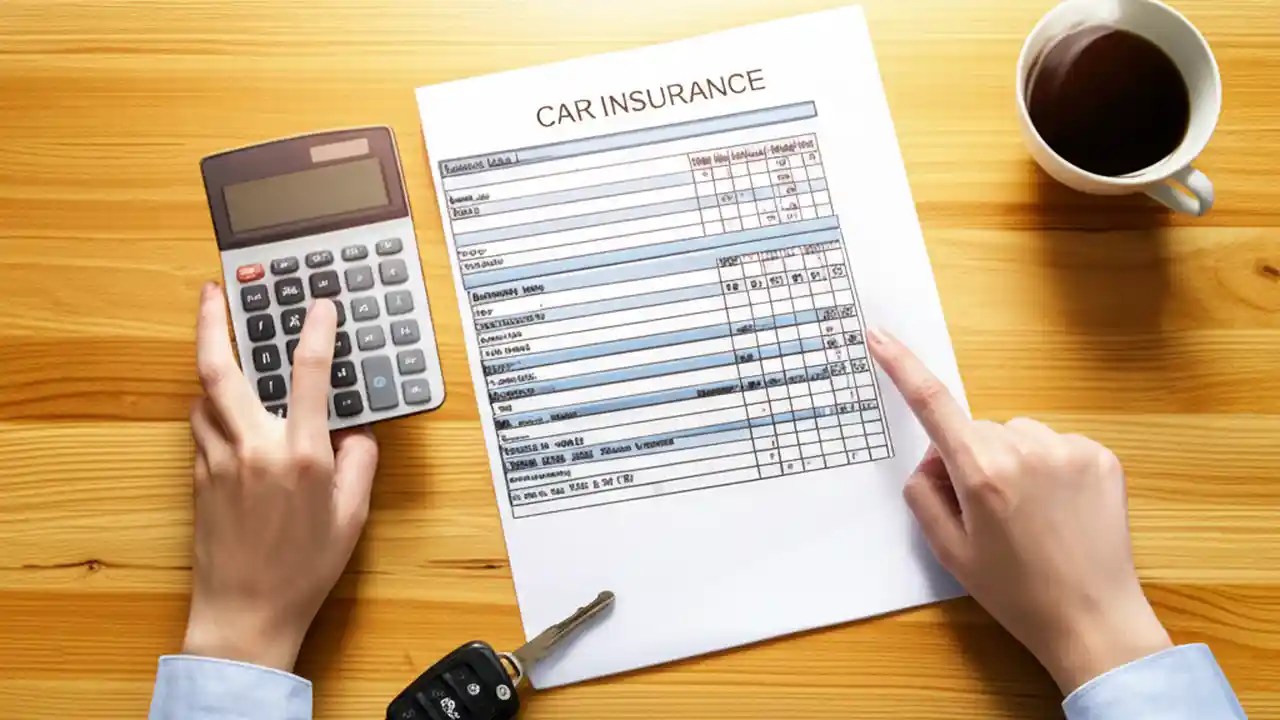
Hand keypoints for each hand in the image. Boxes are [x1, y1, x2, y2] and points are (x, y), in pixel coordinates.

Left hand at [184, 283, 377, 671]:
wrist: (244, 614)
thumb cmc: (304, 569)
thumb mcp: (352, 516)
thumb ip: (360, 463)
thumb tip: (356, 430)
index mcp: (301, 455)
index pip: (308, 375)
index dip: (315, 332)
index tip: (319, 306)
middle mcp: (253, 449)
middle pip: (220, 369)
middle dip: (213, 323)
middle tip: (212, 292)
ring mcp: (218, 461)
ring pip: (203, 397)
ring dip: (213, 370)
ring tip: (223, 350)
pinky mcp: (198, 478)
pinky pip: (202, 428)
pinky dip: (212, 409)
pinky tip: (226, 412)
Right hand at [866, 328, 1170, 693]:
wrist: (1093, 619)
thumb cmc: (1016, 592)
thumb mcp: (948, 551)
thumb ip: (924, 493)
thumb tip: (931, 456)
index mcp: (981, 474)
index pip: (932, 405)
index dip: (902, 366)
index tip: (880, 335)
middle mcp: (1025, 451)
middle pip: (976, 429)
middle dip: (971, 457)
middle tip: (986, 512)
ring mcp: (1069, 450)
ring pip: (1017, 434)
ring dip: (1012, 460)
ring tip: (1028, 513)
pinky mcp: (1101, 456)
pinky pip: (1055, 444)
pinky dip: (1049, 467)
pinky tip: (1057, 508)